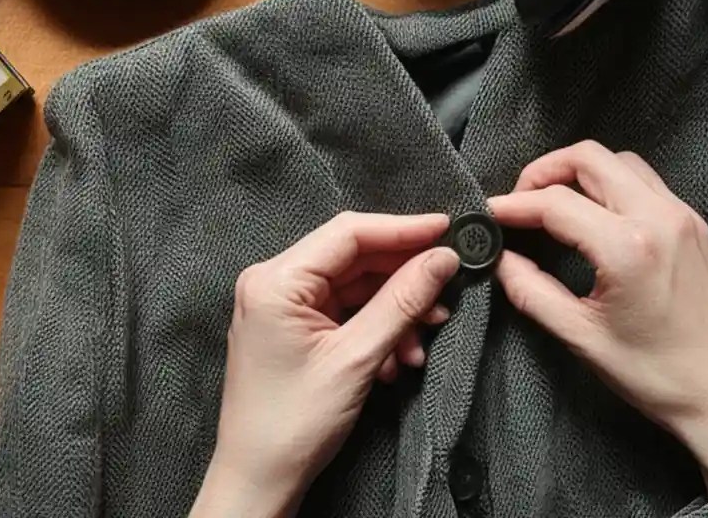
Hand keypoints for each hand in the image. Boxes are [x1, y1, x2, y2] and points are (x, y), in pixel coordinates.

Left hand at [191, 212, 459, 517]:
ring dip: (396, 311)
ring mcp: (284, 307)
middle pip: (355, 258)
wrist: (260, 479)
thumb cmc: (293, 423)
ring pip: (357, 288)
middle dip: (404, 277)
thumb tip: (443, 258)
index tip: (448, 231)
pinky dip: (378, 329)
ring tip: (422, 342)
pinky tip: (399, 358)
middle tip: (448, 288)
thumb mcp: (357, 358)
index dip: (403, 229)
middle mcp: (274, 283)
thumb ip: (402, 301)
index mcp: (276, 280)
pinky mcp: (296, 329)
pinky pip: (348, 313)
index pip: (349, 233)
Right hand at [489, 141, 707, 496]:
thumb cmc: (653, 373)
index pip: (556, 203)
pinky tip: (593, 214)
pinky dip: (611, 183)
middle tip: (519, 202)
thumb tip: (500, 259)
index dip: (514, 205)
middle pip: (589, 158)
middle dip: (545, 171)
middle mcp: (659, 216)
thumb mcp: (581, 336)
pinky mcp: (694, 223)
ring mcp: (681, 215)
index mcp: (628, 247)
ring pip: (620, 161)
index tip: (487, 215)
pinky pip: (645, 181)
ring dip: (580, 172)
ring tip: (553, 204)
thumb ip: (531, 291)